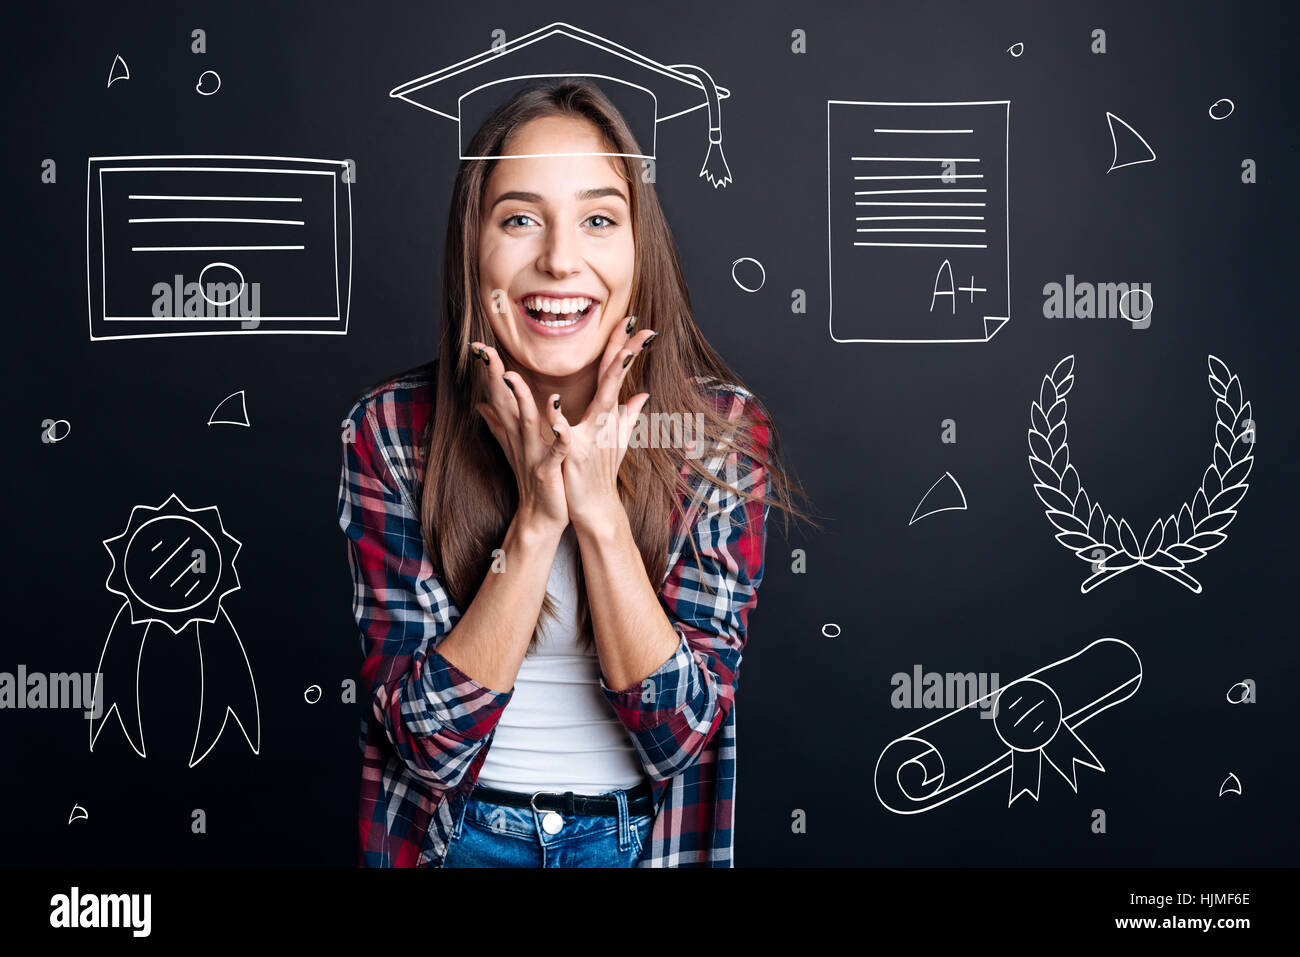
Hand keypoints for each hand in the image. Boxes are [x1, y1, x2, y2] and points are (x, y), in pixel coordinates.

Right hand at [471, 342, 568, 535]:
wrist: (541, 517)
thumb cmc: (534, 479)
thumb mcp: (514, 447)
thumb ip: (498, 424)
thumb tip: (479, 404)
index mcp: (518, 431)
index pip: (502, 395)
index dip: (491, 371)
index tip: (480, 345)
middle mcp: (521, 439)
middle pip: (507, 403)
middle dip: (496, 377)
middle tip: (485, 350)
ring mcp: (533, 455)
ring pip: (526, 422)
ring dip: (521, 400)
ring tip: (513, 377)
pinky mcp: (548, 471)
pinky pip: (554, 453)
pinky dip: (557, 441)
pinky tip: (560, 428)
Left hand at [550, 318, 656, 534]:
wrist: (594, 510)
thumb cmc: (599, 474)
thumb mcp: (615, 441)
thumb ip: (627, 415)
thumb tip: (643, 395)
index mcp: (606, 415)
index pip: (616, 374)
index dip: (624, 347)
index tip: (633, 320)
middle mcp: (603, 422)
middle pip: (616, 379)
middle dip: (624, 351)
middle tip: (634, 324)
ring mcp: (593, 438)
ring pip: (598, 400)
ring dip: (603, 376)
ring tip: (612, 349)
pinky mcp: (575, 456)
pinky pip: (567, 436)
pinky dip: (561, 422)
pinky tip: (553, 404)